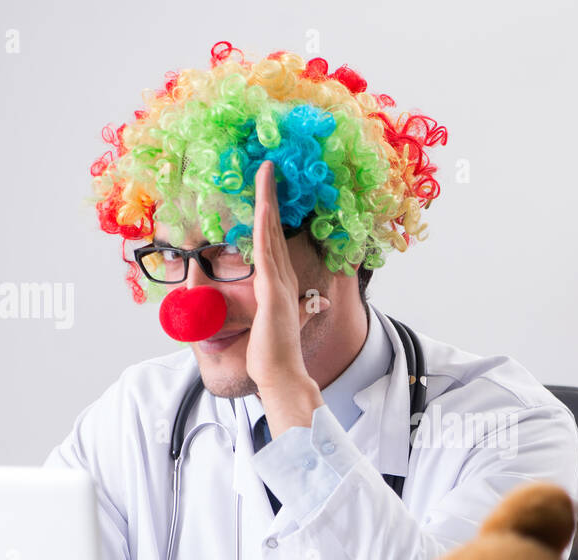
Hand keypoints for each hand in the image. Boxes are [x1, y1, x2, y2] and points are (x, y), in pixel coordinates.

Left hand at [247, 160, 323, 432]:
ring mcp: (279, 284)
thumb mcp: (283, 326)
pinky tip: (263, 208)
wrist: (284, 375)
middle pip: (274, 229)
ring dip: (268, 201)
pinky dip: (265, 229)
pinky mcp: (272, 293)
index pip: (273, 241)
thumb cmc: (277, 355)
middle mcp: (283, 278)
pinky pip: (267, 253)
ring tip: (265, 173)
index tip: (267, 188)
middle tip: (267, 167)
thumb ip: (298, 311)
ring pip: (271, 234)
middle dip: (271, 196)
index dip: (271, 213)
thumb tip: (314, 304)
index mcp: (281, 285)